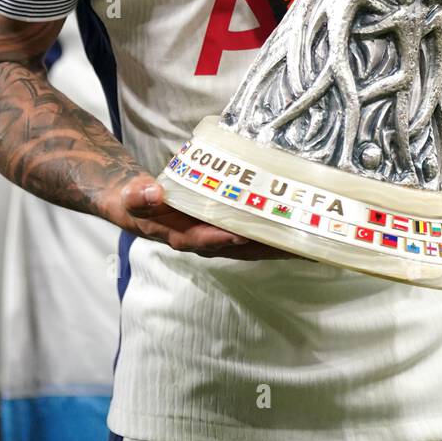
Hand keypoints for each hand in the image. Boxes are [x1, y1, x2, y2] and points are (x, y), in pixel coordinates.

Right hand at [102, 174, 294, 260]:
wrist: (140, 203)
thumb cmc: (138, 201)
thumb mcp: (132, 197)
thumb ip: (139, 196)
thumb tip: (152, 192)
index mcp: (182, 235)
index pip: (204, 239)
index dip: (220, 239)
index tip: (239, 235)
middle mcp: (205, 241)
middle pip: (240, 248)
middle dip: (267, 246)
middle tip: (296, 243)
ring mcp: (218, 237)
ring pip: (252, 244)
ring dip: (278, 244)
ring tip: (309, 241)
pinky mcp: (227, 229)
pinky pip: (253, 234)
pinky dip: (274, 235)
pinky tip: (296, 230)